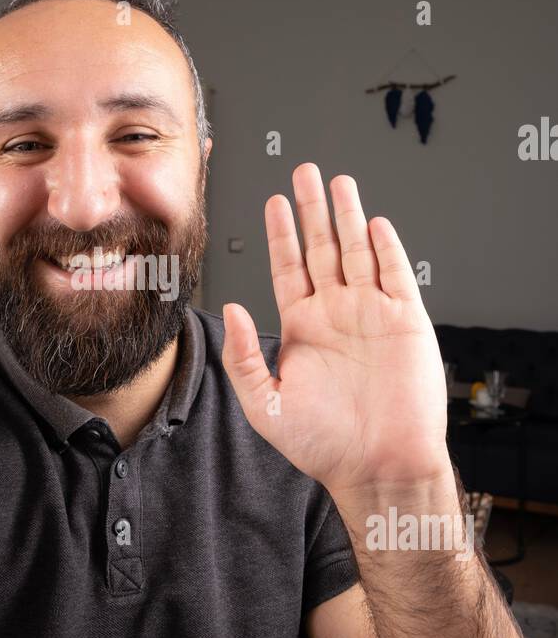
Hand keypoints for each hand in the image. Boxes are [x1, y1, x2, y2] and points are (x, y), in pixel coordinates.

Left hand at [221, 163, 449, 496]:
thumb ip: (243, 356)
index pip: (289, 268)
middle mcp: (336, 315)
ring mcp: (372, 314)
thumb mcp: (265, 404)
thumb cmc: (323, 445)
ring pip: (358, 251)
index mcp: (302, 328)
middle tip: (304, 171)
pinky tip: (373, 222)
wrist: (378, 466)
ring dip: (348, 216)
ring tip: (338, 182)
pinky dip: (386, 247)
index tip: (274, 202)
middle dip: (313, 210)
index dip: (281, 234)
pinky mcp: (405, 322)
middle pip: (323, 248)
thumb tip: (231, 308)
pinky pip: (395, 274)